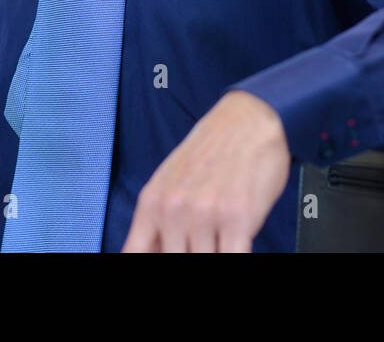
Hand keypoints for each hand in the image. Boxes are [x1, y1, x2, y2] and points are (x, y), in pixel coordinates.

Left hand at [122, 89, 290, 251]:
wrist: (249, 119)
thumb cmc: (213, 152)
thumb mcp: (171, 182)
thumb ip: (159, 223)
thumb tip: (153, 252)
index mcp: (151, 203)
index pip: (134, 255)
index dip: (151, 265)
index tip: (170, 253)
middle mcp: (172, 209)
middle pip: (174, 260)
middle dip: (191, 254)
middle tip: (203, 243)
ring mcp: (204, 214)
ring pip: (204, 261)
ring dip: (215, 252)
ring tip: (222, 236)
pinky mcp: (237, 217)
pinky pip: (232, 258)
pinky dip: (234, 255)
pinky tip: (238, 244)